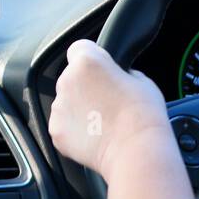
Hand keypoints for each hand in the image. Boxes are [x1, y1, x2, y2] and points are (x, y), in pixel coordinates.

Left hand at [48, 39, 173, 179]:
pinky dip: (74, 129)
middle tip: (107, 100)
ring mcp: (59, 107)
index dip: (91, 57)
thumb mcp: (141, 80)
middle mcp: (67, 81)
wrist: (135, 151)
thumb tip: (116, 77)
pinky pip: (63, 124)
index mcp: (88, 62)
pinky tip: (95, 135)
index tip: (100, 68)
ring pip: (66, 101)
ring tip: (103, 121)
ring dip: (79, 107)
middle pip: (71, 76)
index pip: (79, 47)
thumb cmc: (142, 115)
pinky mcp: (56, 130)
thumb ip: (120, 72)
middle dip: (86, 86)